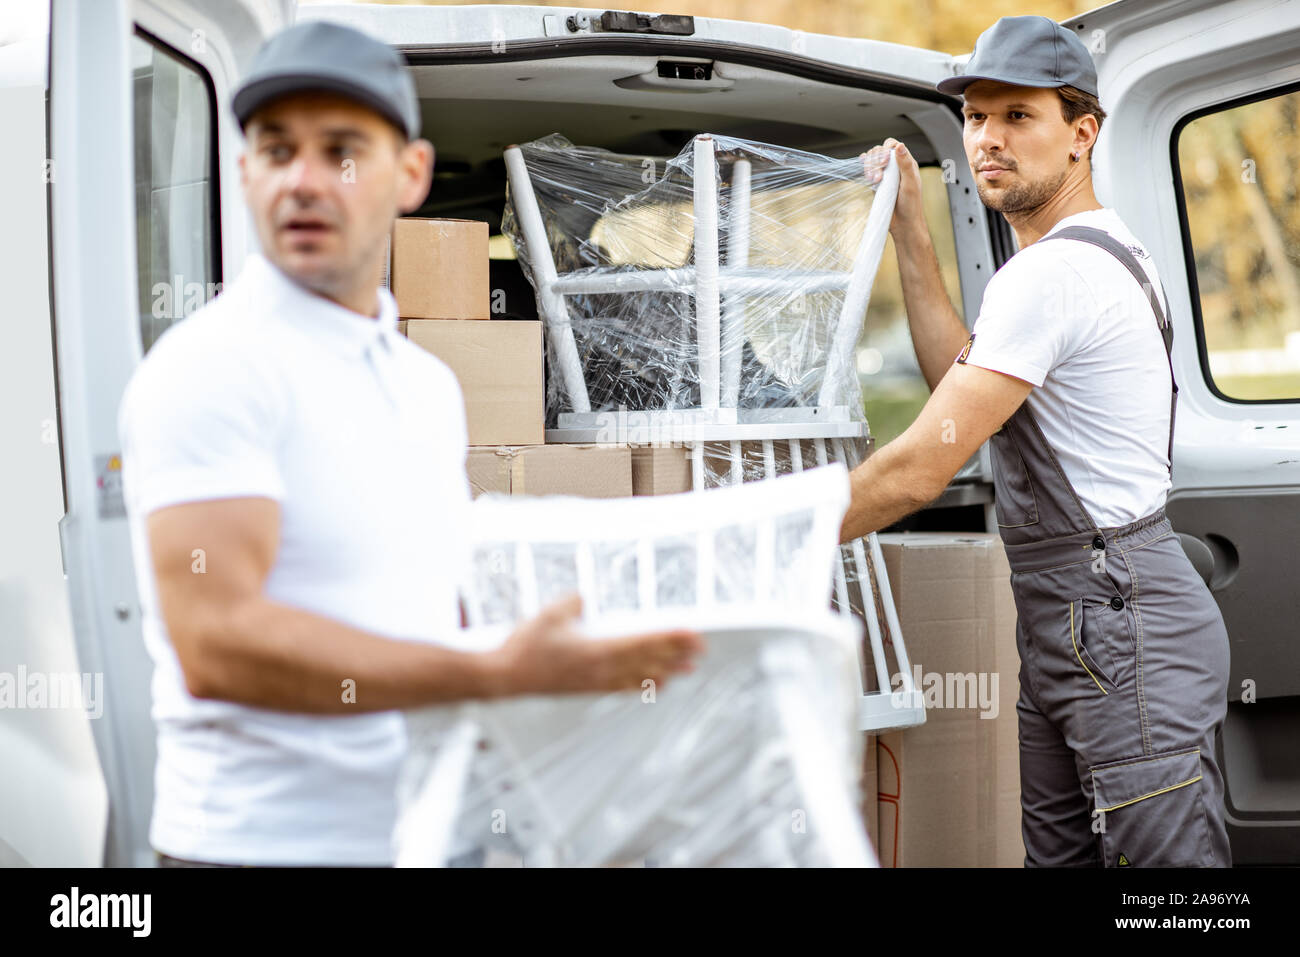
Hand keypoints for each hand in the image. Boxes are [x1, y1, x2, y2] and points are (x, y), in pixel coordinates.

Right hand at [491, 594, 702, 696]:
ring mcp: (595, 681)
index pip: (643, 642)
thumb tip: (585, 597)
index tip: (692, 636)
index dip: (670, 639)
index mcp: (597, 649)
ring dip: (665, 671)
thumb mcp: (549, 613)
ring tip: (687, 670)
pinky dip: (643, 685)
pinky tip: (655, 685)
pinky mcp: (586, 688)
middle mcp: (601, 669)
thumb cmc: (525, 647)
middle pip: (647, 660)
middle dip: (675, 654)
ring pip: (639, 676)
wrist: (506, 676)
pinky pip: (622, 687)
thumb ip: (573, 603)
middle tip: (700, 650)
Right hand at [862, 138, 924, 237]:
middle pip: (879, 151)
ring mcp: (885, 174)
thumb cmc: (911, 206)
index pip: (893, 145)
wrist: (903, 224)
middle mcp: (895, 166)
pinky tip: (866, 175)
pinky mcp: (877, 183)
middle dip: (875, 160)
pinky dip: (864, 170)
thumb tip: (900, 146)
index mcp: (906, 163)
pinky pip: (868, 171)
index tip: (884, 163)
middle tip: (878, 176)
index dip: (886, 150)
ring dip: (869, 167)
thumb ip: (905, 165)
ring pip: (872, 160)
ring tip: (874, 181)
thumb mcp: (910, 184)